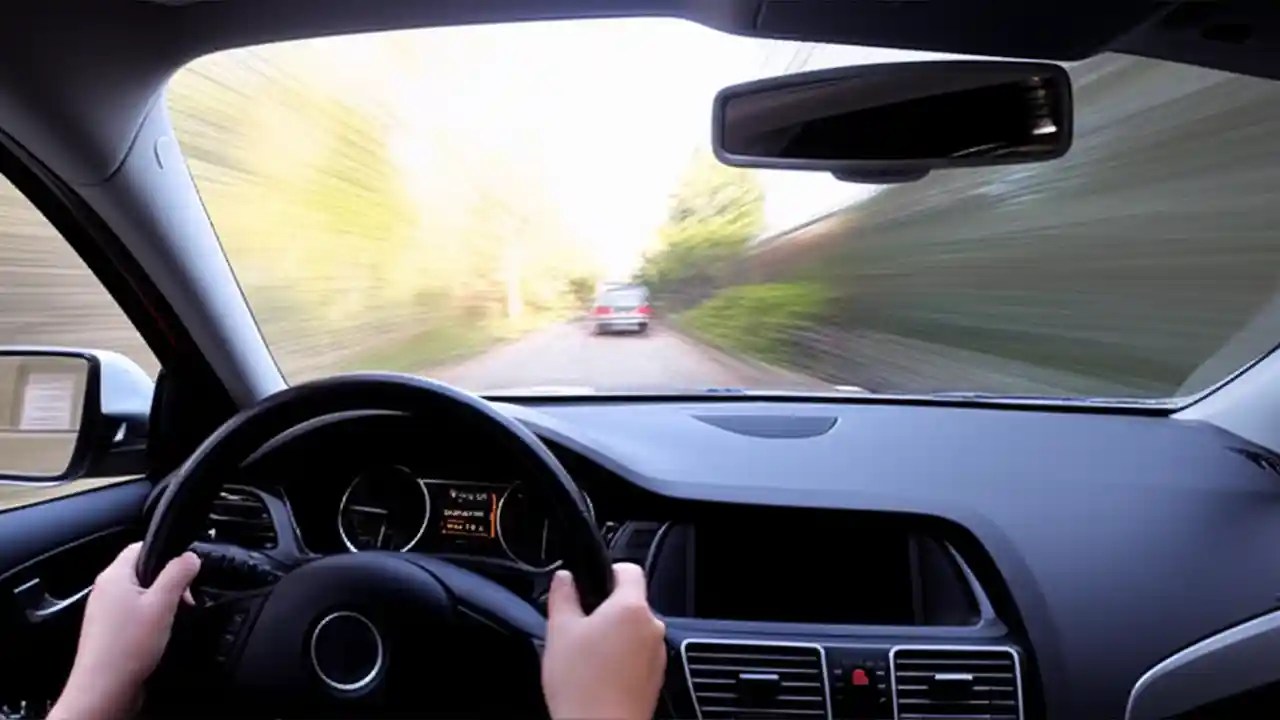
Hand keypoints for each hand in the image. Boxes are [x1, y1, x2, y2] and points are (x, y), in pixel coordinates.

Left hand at [49, 543, 200, 719]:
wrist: (103, 690)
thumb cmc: (127, 648)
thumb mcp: (163, 604)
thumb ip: (178, 574)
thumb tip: (190, 556)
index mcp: (114, 576)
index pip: (140, 546)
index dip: (167, 553)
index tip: (185, 571)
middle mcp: (104, 590)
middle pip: (143, 571)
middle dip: (168, 583)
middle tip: (183, 600)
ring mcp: (104, 611)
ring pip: (140, 593)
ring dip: (161, 603)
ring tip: (170, 620)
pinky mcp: (108, 631)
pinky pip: (133, 613)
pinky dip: (149, 619)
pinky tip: (157, 635)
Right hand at [542, 563, 666, 719]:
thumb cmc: (581, 684)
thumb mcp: (560, 631)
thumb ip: (563, 596)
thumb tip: (564, 578)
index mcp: (631, 608)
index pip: (629, 570)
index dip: (608, 572)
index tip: (590, 585)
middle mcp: (651, 627)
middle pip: (631, 602)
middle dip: (606, 610)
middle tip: (579, 626)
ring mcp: (656, 654)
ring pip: (633, 630)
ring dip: (614, 635)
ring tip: (586, 655)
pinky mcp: (655, 677)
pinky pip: (638, 655)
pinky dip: (621, 658)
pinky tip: (599, 674)